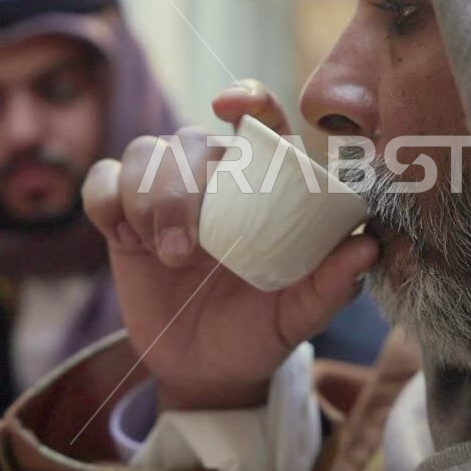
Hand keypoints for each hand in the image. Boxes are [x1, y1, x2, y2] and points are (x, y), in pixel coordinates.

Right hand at [81, 79, 377, 409]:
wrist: (207, 371)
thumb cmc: (262, 329)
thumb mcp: (301, 315)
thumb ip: (332, 284)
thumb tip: (368, 247)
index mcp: (266, 185)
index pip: (261, 119)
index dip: (247, 99)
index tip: (228, 107)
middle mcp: (215, 178)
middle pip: (191, 141)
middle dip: (182, 186)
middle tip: (186, 250)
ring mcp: (165, 194)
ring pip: (143, 155)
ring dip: (148, 199)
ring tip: (165, 254)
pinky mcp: (121, 216)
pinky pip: (102, 183)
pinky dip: (107, 204)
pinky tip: (127, 240)